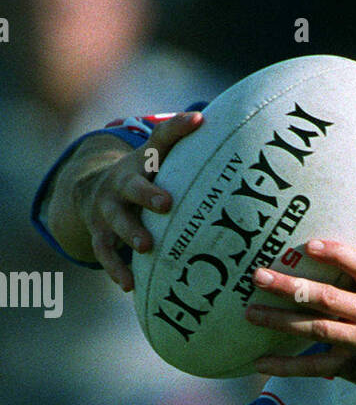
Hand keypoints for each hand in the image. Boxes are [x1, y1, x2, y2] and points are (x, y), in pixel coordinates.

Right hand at [75, 112, 202, 290]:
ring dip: (130, 232)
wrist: (93, 189)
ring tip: (146, 246)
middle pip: (133, 187)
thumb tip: (212, 119)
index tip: (198, 121)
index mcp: (141, 163)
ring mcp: (108, 209)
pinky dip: (117, 268)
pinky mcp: (100, 234)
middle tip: (167, 204)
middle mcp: (121, 183)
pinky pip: (106, 252)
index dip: (178, 128)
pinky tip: (130, 285)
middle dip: (148, 194)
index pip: (160, 141)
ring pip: (115, 221)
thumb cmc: (142, 174)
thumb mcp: (158, 156)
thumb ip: (181, 141)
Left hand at [246, 239, 355, 404]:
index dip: (337, 254)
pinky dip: (286, 366)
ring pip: (316, 329)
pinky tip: (260, 361)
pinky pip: (314, 367)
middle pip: (327, 297)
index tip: (310, 244)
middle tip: (259, 276)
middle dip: (291, 286)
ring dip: (280, 321)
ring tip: (250, 312)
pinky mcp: (354, 369)